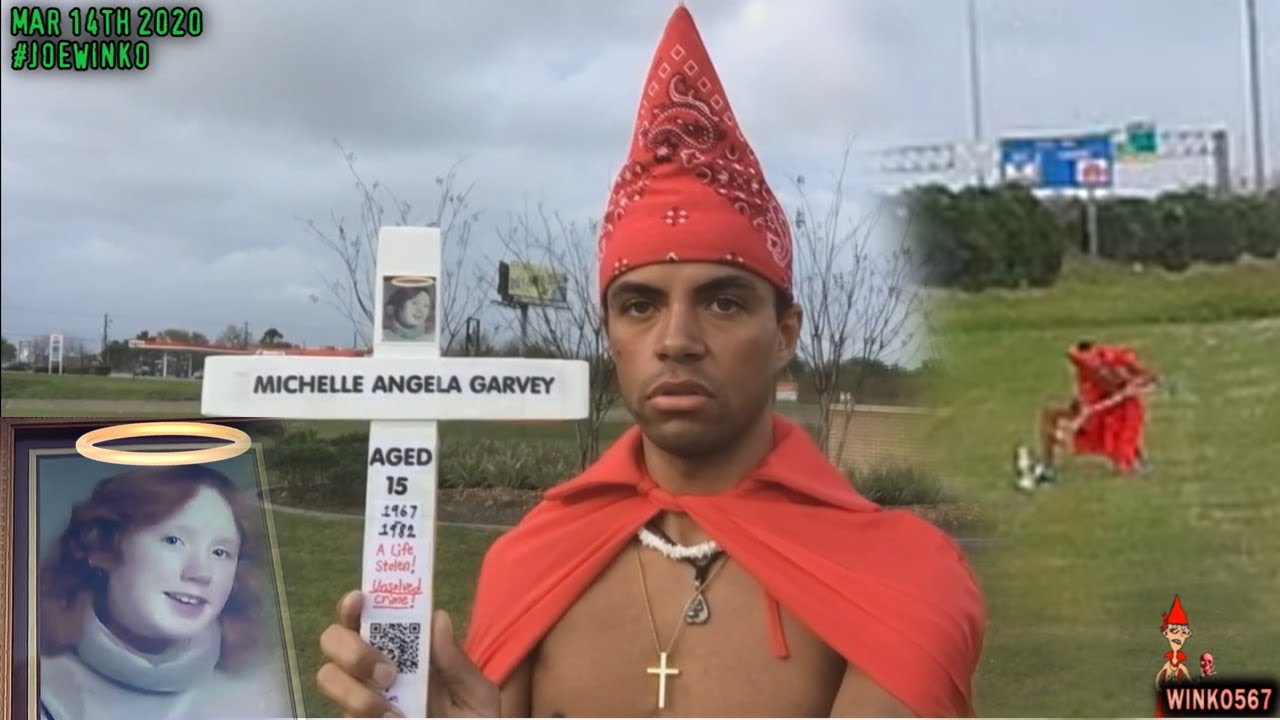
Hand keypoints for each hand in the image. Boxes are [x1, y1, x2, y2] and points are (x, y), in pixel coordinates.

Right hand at [317, 590, 499, 717]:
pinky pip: (341, 714)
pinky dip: (361, 715)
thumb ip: (457, 663)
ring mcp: (360, 701)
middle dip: (352, 649)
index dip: (355, 603)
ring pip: (327, 678)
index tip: (360, 600)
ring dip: (354, 691)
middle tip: (388, 672)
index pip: (367, 616)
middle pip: (333, 640)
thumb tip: (438, 617)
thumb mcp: (477, 696)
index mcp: (406, 651)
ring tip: (390, 712)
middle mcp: (374, 672)